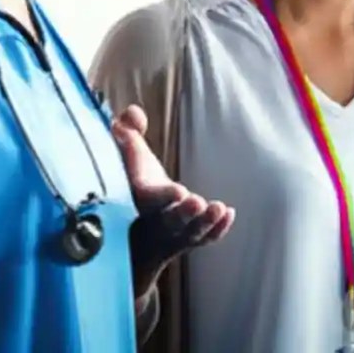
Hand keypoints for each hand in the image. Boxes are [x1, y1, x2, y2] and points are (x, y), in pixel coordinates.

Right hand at [113, 105, 235, 301]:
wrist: (130, 211)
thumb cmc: (130, 171)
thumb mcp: (124, 148)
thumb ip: (126, 128)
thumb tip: (134, 114)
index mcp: (135, 198)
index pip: (145, 200)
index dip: (161, 197)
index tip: (179, 191)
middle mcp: (152, 219)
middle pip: (168, 222)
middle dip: (183, 214)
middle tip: (198, 202)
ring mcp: (171, 231)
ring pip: (188, 233)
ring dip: (204, 223)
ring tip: (219, 208)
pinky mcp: (186, 236)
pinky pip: (202, 238)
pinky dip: (216, 230)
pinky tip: (228, 213)